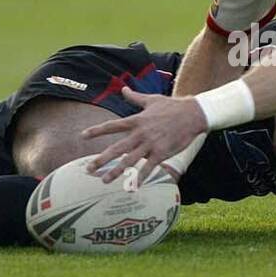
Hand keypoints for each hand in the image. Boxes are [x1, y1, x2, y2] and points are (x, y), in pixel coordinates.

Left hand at [81, 87, 207, 183]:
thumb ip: (135, 97)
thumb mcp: (151, 99)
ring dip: (116, 172)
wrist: (193, 114)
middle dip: (102, 159)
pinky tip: (133, 187)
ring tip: (105, 181)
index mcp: (136, 120)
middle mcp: (140, 133)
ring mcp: (150, 144)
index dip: (96, 131)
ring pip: (129, 161)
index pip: (111, 126)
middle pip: (117, 148)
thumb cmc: (172, 106)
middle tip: (89, 169)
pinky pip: (148, 168)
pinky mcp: (162, 153)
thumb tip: (123, 88)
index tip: (83, 136)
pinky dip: (140, 178)